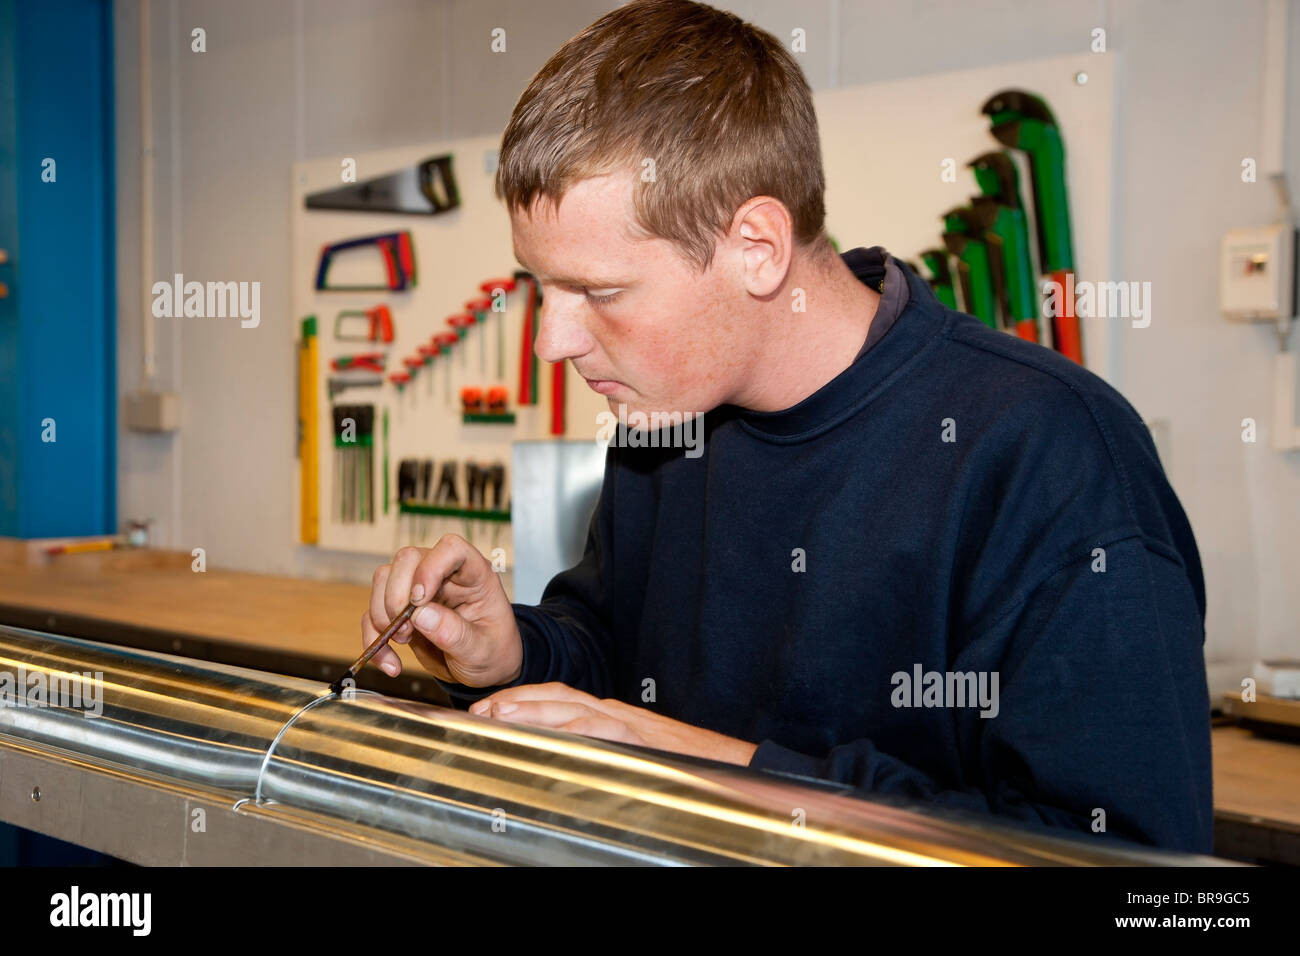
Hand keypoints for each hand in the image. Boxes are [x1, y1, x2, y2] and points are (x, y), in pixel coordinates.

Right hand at [362, 535, 521, 686]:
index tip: (419, 600)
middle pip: (407, 559)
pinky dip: (373, 638)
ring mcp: (419, 589)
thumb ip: (456, 634)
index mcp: (475, 575)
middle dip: (398, 596)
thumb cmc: (493, 652)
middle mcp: (444, 575)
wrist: (484, 670)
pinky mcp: (401, 610)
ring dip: (382, 613)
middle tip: (408, 631)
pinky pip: (373, 612)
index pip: (452, 548)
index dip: (431, 567)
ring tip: (402, 642)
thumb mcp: (483, 651)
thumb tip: (421, 615)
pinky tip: (389, 662)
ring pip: (384, 578)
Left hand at [468, 682, 758, 765]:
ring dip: (530, 710)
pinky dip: (568, 729)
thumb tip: (564, 765)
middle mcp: (617, 713)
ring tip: (499, 718)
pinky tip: (547, 736)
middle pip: (557, 696)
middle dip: (514, 701)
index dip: (521, 701)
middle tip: (481, 712)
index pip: (560, 698)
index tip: (490, 710)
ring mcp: (628, 724)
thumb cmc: (686, 765)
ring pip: (570, 707)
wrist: (733, 764)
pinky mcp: (639, 739)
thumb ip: (602, 751)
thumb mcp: (634, 753)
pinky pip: (597, 729)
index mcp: (613, 715)